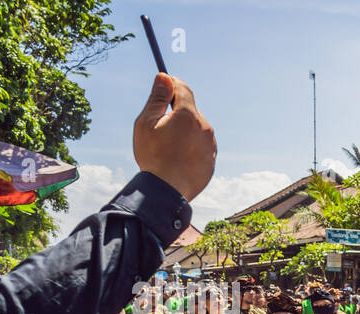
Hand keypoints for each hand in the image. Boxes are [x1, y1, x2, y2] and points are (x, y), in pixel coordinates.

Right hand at [133, 74, 216, 201]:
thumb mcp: (147, 122)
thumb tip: (164, 77)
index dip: (173, 84)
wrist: (167, 191)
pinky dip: (190, 147)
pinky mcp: (212, 161)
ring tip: (167, 146)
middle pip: (190, 111)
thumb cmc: (153, 155)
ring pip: (196, 130)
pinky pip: (200, 147)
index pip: (183, 89)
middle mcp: (204, 128)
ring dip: (184, 131)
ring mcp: (210, 145)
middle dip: (176, 112)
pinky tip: (177, 157)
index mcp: (188, 115)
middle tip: (159, 125)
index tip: (164, 84)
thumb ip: (158, 98)